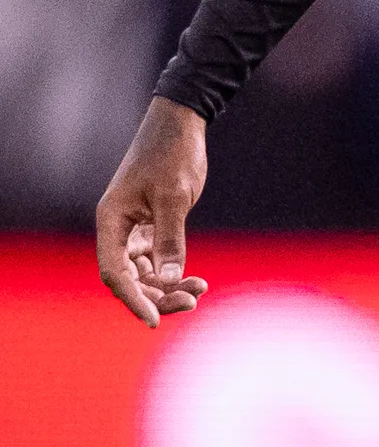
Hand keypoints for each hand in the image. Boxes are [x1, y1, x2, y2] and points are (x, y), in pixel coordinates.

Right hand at [95, 99, 211, 327]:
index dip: (132, 299)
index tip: (155, 320)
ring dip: (168, 286)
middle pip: (130, 278)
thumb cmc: (172, 154)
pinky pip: (158, 261)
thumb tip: (168, 279)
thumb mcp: (173, 197)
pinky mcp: (152, 227)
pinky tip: (197, 280)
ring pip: (145, 273)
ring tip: (200, 290)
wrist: (182, 126)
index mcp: (111, 221)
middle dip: (157, 295)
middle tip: (192, 301)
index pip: (114, 272)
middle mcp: (118, 229)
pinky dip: (174, 272)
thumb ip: (170, 238)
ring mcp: (134, 230)